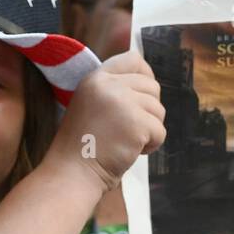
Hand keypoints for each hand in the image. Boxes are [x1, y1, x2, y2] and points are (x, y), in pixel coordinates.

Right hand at [49, 50, 164, 190]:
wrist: (72, 173)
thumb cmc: (81, 147)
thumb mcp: (90, 105)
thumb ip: (112, 91)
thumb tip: (146, 85)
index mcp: (95, 78)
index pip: (133, 60)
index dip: (145, 76)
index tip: (143, 96)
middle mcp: (109, 85)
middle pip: (152, 87)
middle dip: (148, 111)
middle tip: (129, 130)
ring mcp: (123, 103)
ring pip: (159, 110)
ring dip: (149, 130)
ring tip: (126, 143)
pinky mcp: (137, 124)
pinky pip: (160, 131)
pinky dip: (151, 146)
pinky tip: (131, 152)